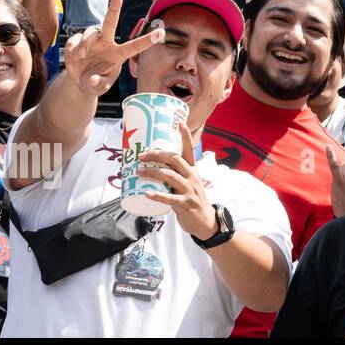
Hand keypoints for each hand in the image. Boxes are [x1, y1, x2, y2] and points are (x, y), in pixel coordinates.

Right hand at [63, 0, 164, 97]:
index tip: (162, 32)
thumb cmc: (96, 82)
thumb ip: (99, 84)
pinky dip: (73, 48)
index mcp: (118, 54)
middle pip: (110, 23)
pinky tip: (74, 58)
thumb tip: (93, 79)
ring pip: (90, 32)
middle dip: (113, 9)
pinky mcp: (77, 41)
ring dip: (85, 44)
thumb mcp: (100, 88)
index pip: (135, 46)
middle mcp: (106, 43)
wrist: (79, 81)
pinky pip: (74, 40)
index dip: (148, 40)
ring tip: (81, 57)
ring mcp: (92, 41)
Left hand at [137, 123, 218, 239]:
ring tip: (138, 171)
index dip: (185, 135)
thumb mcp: (188, 184)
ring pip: (170, 176)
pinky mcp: (184, 204)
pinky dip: (157, 195)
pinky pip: (169, 198)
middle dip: (157, 155)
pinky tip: (147, 194)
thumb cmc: (192, 200)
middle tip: (142, 155)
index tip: (180, 122)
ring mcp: (189, 190)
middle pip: (175, 159)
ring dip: (152, 172)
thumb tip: (153, 167)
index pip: (190, 149)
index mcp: (193, 170)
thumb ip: (175, 175)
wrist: (206, 222)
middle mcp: (192, 176)